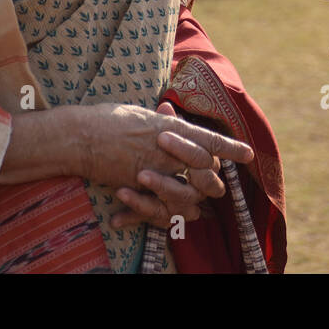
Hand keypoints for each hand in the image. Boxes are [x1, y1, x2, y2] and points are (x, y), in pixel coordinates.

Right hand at [75, 102, 250, 229]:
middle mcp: (167, 148)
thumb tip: (170, 112)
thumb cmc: (107, 120)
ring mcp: (153, 168)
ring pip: (187, 190)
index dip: (230, 147)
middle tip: (220, 184)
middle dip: (214, 178)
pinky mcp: (138, 188)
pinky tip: (175, 216)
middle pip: (205, 167)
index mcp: (170, 127)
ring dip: (193, 198)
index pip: (209, 138)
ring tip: (198, 204)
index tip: (248, 153)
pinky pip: (161, 207)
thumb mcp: (140, 114)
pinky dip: (169, 213)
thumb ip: (160, 119)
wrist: (79, 136)